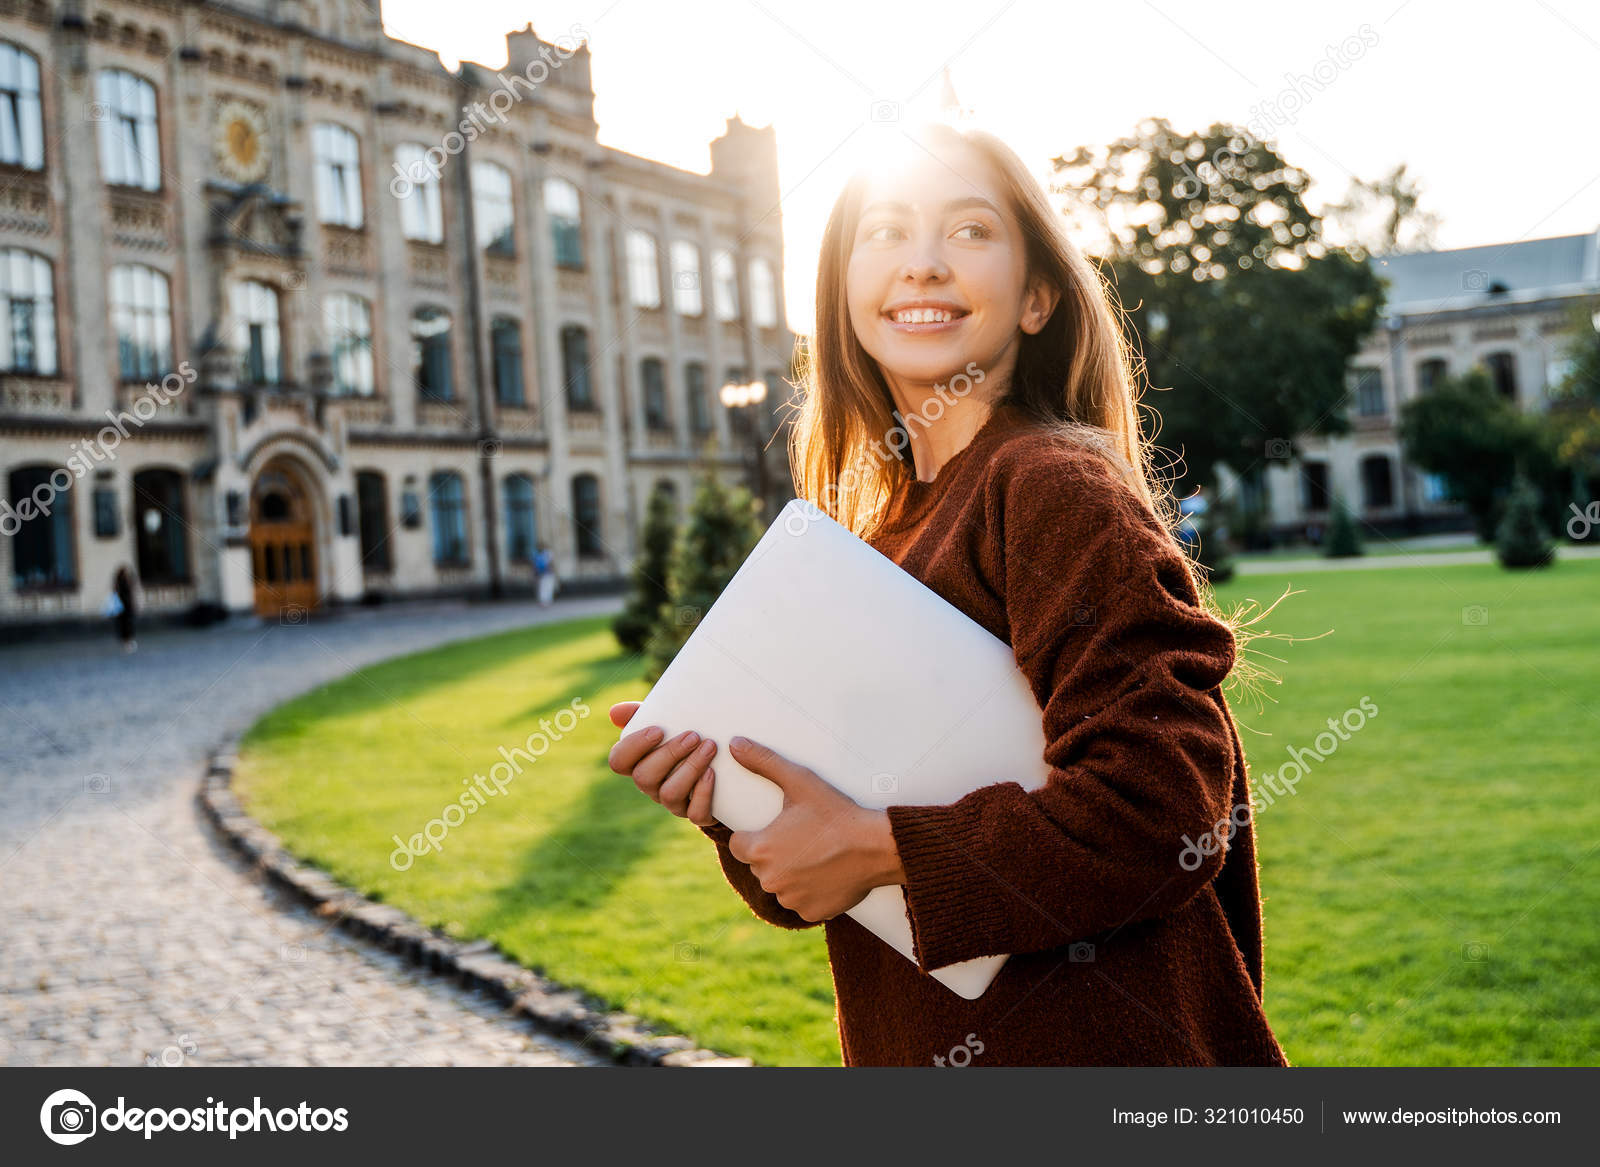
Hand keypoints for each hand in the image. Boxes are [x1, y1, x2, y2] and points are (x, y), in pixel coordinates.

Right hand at [607, 701, 716, 826]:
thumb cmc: (687, 738)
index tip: (658, 730)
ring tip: (709, 747)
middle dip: (669, 754)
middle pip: (644, 777)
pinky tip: (713, 773)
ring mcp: (674, 803)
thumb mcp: (667, 722)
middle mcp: (652, 786)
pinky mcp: (698, 814)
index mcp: (639, 762)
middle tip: (693, 735)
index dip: (634, 746)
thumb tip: (615, 712)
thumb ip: (642, 713)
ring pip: (669, 794)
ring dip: (690, 768)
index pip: (618, 761)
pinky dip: (703, 793)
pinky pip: (695, 814)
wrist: (722, 767)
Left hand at [724, 736, 904, 923]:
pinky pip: (802, 902)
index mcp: (760, 850)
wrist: (877, 846)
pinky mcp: (811, 913)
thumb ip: (764, 762)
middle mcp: (770, 879)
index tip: (775, 828)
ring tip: (816, 854)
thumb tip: (735, 744)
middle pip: (760, 865)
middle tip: (802, 837)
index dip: (754, 835)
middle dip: (773, 854)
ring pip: (780, 885)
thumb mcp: (800, 782)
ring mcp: (791, 899)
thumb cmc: (836, 813)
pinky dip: (811, 892)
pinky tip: (827, 874)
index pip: (738, 845)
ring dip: (791, 874)